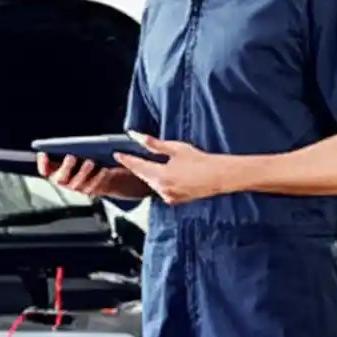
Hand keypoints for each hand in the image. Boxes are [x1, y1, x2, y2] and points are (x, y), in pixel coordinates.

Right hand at [36, 153, 149, 198]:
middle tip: (70, 156)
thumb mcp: (76, 151)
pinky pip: (92, 186)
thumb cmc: (84, 157)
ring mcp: (76, 187)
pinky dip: (98, 177)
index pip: (44, 170)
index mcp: (55, 170)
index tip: (44, 154)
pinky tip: (104, 169)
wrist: (103, 171)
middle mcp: (63, 181)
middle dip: (65, 167)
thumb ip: (70, 148)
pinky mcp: (89, 190)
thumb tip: (69, 144)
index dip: (42, 164)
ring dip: (83, 172)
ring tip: (90, 161)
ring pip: (77, 183)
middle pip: (60, 179)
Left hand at [113, 131, 241, 204]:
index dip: (126, 159)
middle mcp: (162, 189)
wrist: (218, 176)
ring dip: (149, 174)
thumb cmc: (200, 161)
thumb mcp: (175, 148)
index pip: (137, 166)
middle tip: (130, 157)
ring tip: (152, 164)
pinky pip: (161, 190)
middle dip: (137, 167)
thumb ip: (153, 144)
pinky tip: (165, 174)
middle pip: (143, 176)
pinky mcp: (174, 200)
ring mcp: (168, 197)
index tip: (118, 154)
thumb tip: (137, 136)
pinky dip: (159, 182)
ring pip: (151, 184)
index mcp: (161, 176)